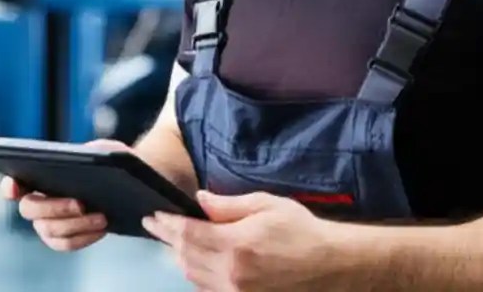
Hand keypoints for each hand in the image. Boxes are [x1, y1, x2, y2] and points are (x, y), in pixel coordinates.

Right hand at [0, 138, 132, 251]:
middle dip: (54, 207)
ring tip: (101, 217)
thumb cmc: (107, 167)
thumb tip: (89, 154)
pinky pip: (65, 244)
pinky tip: (101, 229)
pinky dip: (83, 237)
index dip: (9, 186)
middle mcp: (34, 202)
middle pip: (29, 209)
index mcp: (36, 176)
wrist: (121, 192)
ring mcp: (44, 223)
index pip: (13, 182)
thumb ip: (98, 149)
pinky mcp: (59, 240)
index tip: (15, 187)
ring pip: (48, 229)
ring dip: (76, 224)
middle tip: (80, 204)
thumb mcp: (106, 152)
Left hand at [142, 190, 336, 290]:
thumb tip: (199, 200)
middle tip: (156, 226)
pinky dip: (197, 276)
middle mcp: (231, 273)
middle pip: (185, 257)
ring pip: (192, 277)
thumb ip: (227, 205)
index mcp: (235, 245)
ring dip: (180, 258)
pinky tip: (196, 263)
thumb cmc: (300, 230)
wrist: (330, 265)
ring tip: (174, 242)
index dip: (166, 224)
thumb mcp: (265, 206)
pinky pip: (208, 290)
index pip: (187, 234)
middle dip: (168, 240)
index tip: (153, 216)